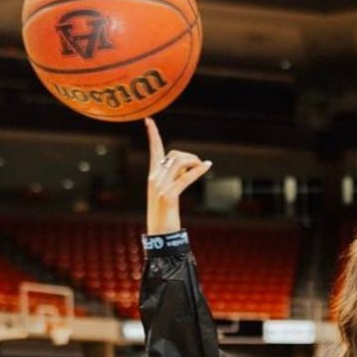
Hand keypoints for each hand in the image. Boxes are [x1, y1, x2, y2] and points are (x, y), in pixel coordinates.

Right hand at [145, 117, 211, 235]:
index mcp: (153, 176)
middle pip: (172, 155)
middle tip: (200, 164)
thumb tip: (188, 168)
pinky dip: (198, 171)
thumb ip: (175, 179)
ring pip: (178, 163)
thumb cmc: (165, 216)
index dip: (152, 135)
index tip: (149, 120)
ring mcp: (161, 187)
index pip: (154, 151)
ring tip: (203, 167)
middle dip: (189, 156)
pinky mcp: (169, 196)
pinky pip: (185, 178)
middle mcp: (155, 178)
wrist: (159, 236)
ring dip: (194, 162)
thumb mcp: (168, 194)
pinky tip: (207, 166)